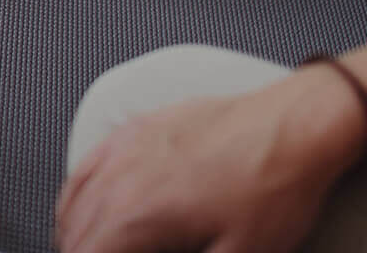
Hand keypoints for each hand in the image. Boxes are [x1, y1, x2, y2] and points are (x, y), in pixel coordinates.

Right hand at [56, 69, 362, 252]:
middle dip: (82, 252)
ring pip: (73, 202)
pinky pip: (85, 166)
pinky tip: (82, 208)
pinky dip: (75, 196)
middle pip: (74, 235)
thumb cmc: (272, 188)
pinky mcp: (135, 130)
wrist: (293, 126)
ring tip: (88, 250)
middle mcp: (119, 178)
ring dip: (75, 234)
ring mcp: (123, 148)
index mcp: (137, 216)